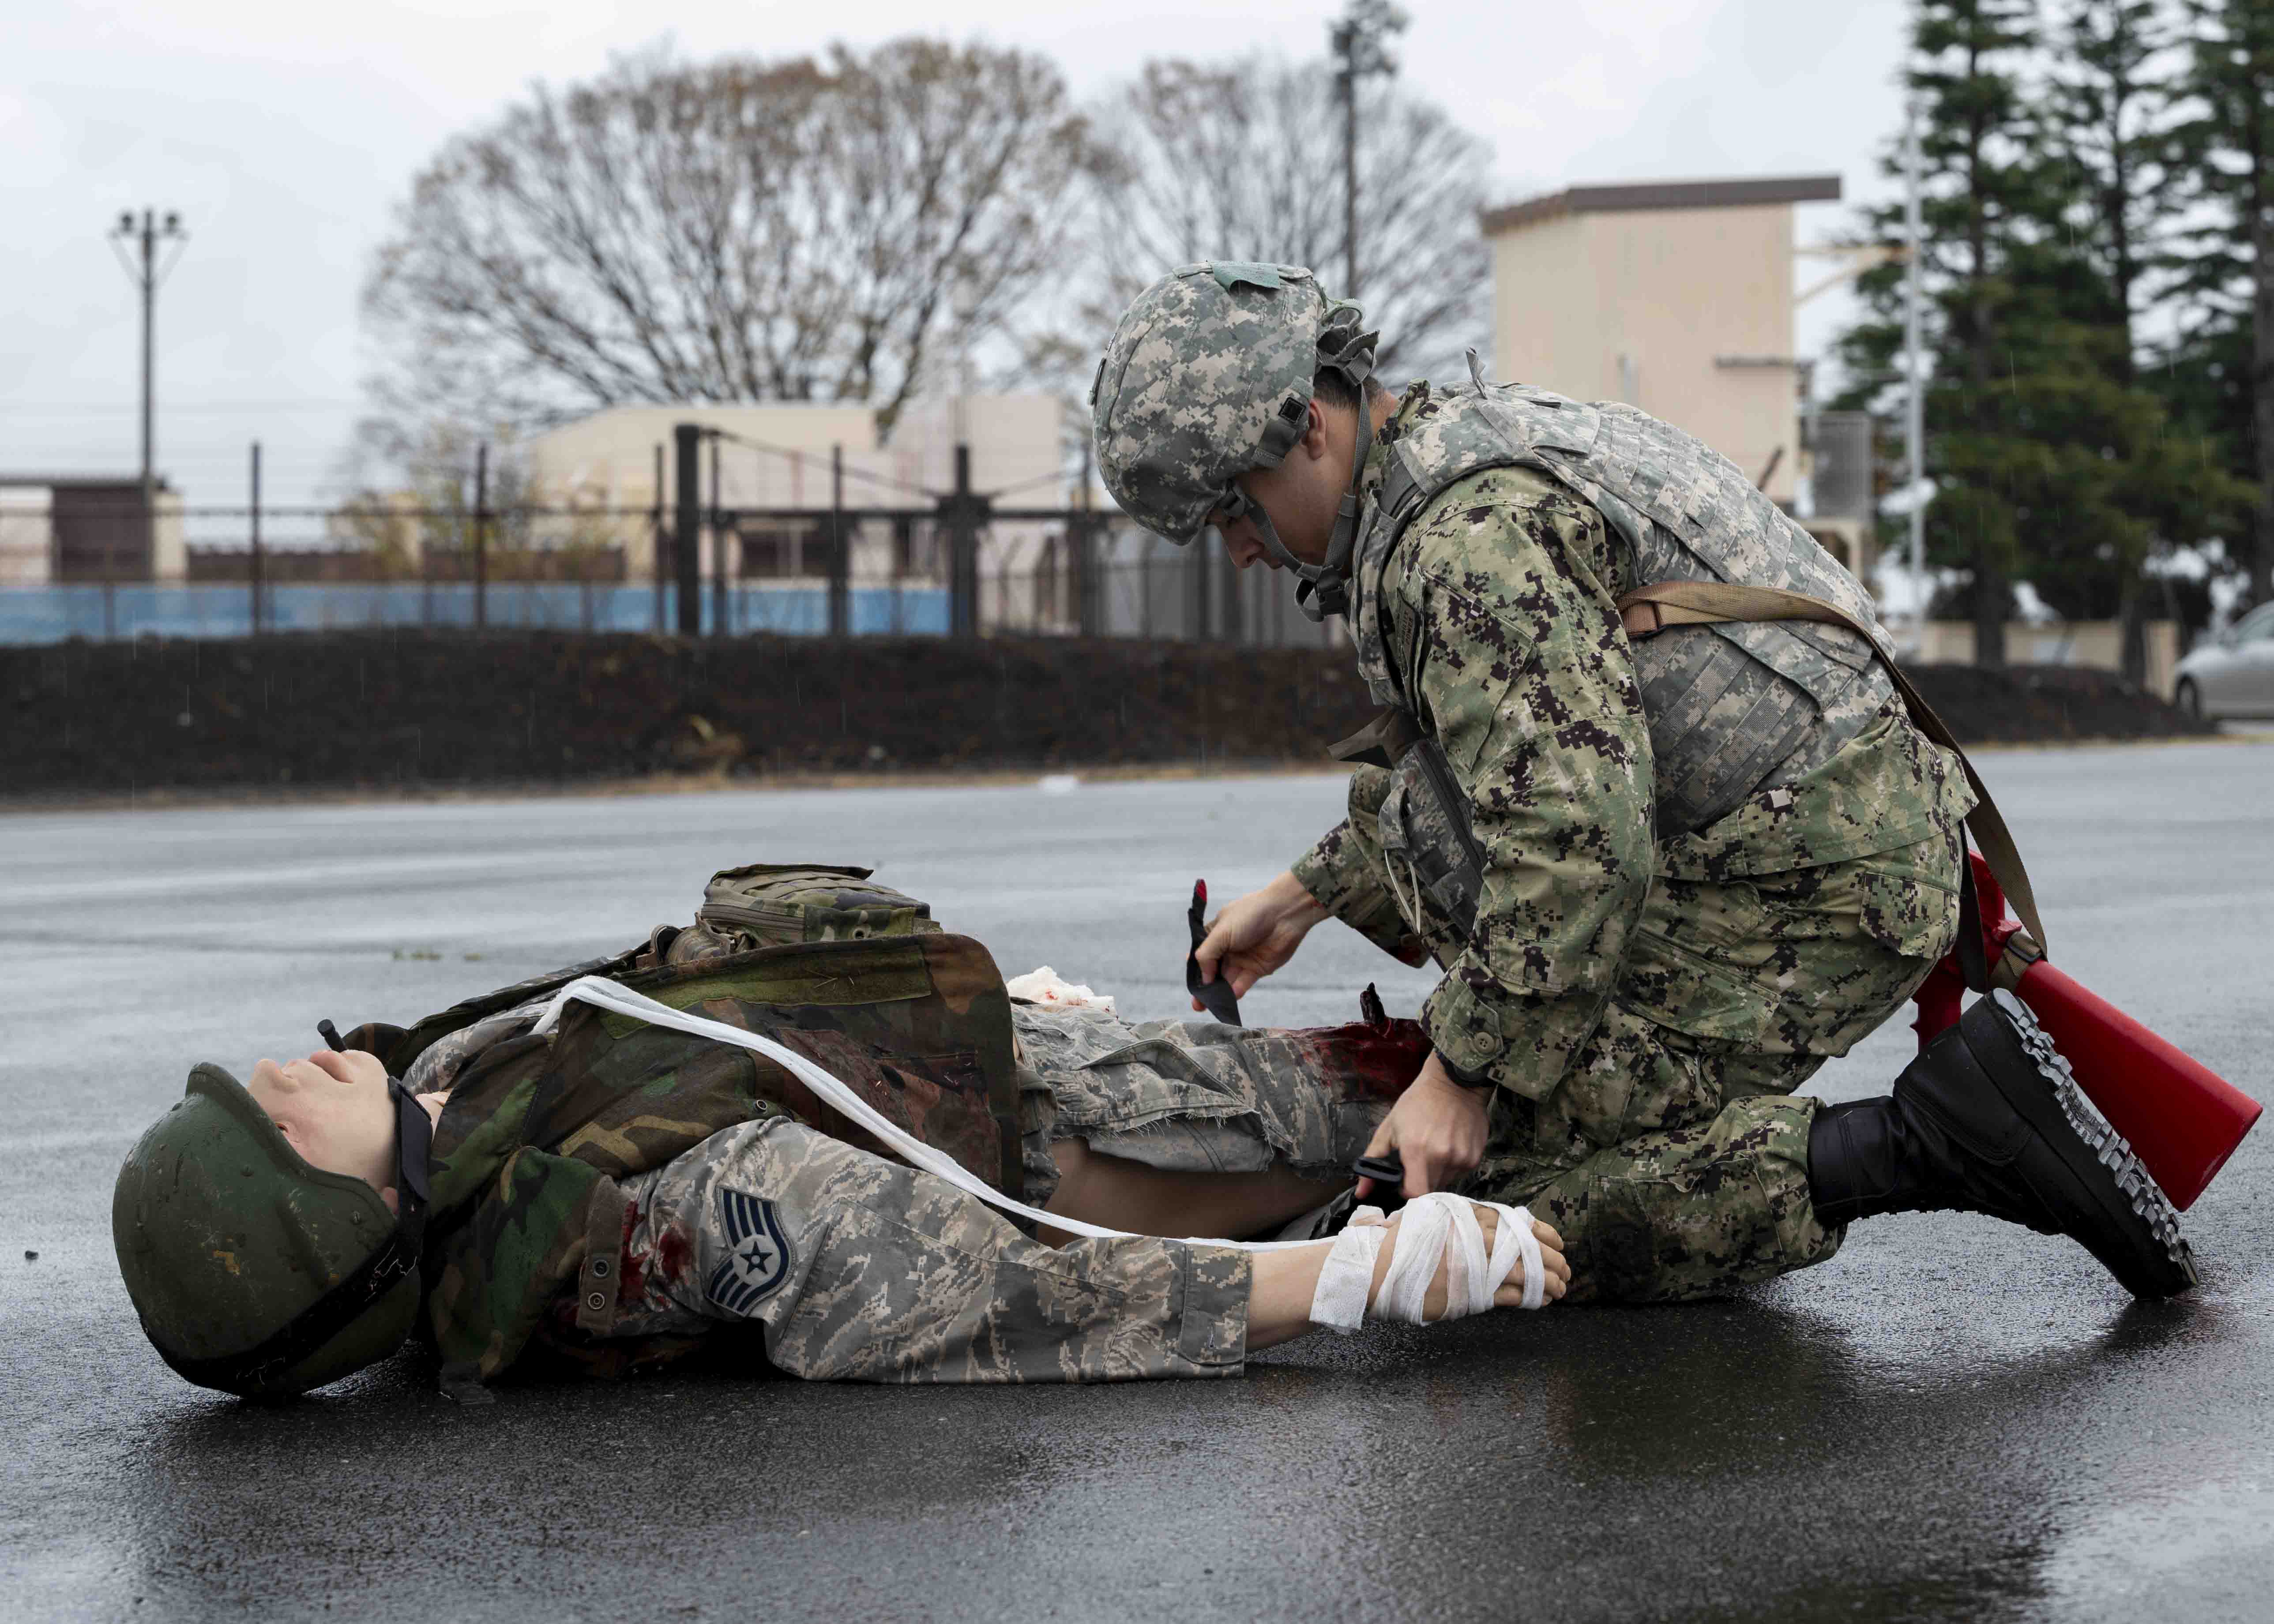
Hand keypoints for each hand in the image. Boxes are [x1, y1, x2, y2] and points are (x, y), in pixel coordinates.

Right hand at [1191, 870, 1328, 1011]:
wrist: (1285, 914)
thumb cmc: (1251, 915)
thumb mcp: (1221, 931)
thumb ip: (1207, 955)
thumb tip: (1204, 978)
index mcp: (1215, 934)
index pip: (1201, 956)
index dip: (1195, 970)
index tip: (1192, 985)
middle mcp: (1227, 948)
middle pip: (1212, 972)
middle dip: (1204, 988)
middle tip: (1197, 1004)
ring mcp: (1242, 959)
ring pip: (1226, 980)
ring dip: (1219, 993)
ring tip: (1210, 1005)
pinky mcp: (1258, 968)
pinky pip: (1243, 983)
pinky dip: (1236, 991)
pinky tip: (1231, 996)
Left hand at [1355, 1052, 1489, 1201]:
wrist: (1454, 1083)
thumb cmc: (1418, 1103)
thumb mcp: (1389, 1127)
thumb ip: (1372, 1160)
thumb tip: (1361, 1191)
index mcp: (1417, 1150)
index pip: (1414, 1194)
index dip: (1406, 1193)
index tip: (1403, 1183)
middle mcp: (1442, 1157)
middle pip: (1430, 1191)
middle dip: (1420, 1182)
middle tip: (1418, 1162)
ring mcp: (1461, 1158)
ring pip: (1445, 1183)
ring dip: (1437, 1174)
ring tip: (1434, 1150)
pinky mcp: (1475, 1157)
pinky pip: (1460, 1173)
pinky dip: (1451, 1166)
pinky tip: (1448, 1146)